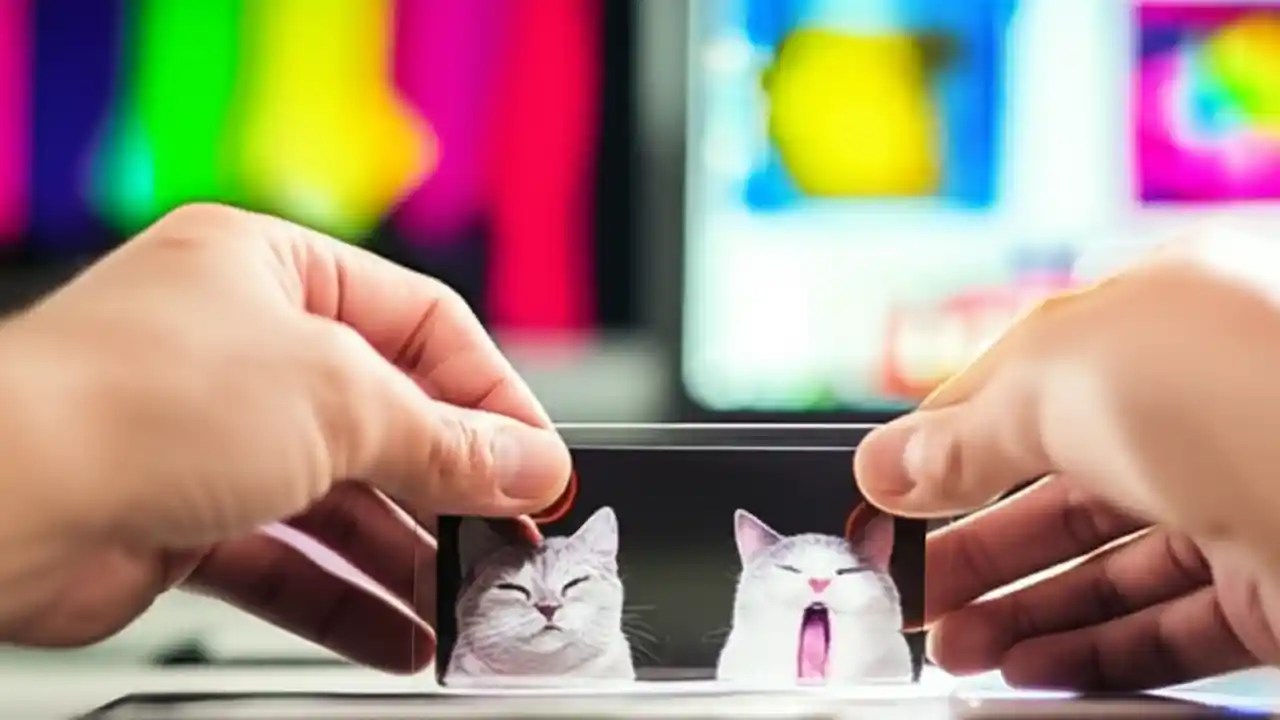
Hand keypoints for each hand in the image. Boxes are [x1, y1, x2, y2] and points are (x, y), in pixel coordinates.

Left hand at [0, 203, 570, 671]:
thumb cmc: (135, 400)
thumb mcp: (339, 400)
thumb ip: (445, 441)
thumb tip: (527, 465)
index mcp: (276, 273)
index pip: (422, 325)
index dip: (491, 395)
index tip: (539, 460)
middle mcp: (244, 349)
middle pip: (385, 418)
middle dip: (453, 485)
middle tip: (512, 537)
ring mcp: (213, 437)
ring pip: (341, 501)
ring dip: (406, 557)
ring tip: (466, 602)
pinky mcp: (187, 520)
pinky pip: (291, 563)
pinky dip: (348, 602)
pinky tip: (399, 636)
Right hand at [854, 229, 1279, 689]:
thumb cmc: (1234, 389)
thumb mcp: (1056, 386)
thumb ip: (962, 433)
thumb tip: (886, 466)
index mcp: (1146, 326)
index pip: (1019, 394)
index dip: (945, 454)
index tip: (888, 511)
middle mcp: (1198, 410)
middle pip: (1059, 488)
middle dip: (977, 547)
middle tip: (915, 599)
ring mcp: (1245, 500)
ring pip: (1111, 565)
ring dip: (1024, 610)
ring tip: (958, 649)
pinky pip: (1171, 626)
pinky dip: (1095, 654)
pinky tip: (1033, 673)